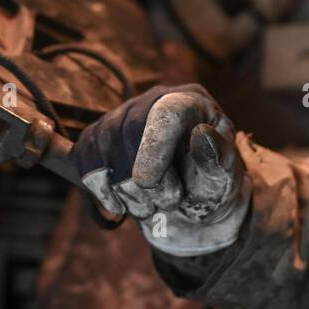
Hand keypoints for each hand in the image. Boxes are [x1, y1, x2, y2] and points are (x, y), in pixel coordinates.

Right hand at [71, 84, 249, 255]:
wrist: (190, 205)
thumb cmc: (210, 185)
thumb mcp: (225, 176)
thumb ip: (219, 157)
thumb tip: (202, 136)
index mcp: (191, 102)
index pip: (166, 112)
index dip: (154, 146)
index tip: (147, 183)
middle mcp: (153, 99)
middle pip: (128, 130)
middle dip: (140, 179)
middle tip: (165, 205)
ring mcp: (122, 115)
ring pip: (104, 147)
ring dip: (123, 190)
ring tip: (148, 209)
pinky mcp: (98, 138)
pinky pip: (83, 158)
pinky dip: (99, 189)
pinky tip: (119, 205)